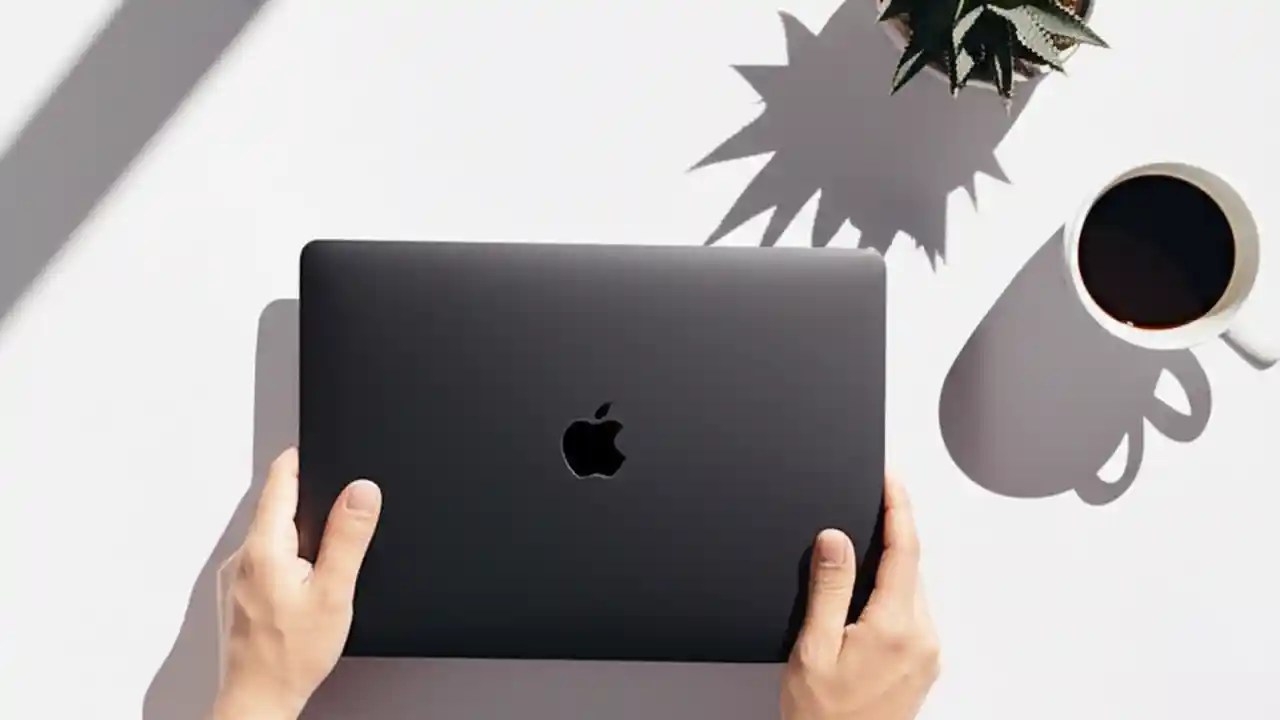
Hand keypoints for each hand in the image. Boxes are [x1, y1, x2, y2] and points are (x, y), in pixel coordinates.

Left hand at [209, 448, 382, 719]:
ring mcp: (236, 577)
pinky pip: (263, 559)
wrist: (258, 700)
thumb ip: (348, 537)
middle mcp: (242, 557)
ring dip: (296, 534)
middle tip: (335, 502)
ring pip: (269, 536)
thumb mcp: (334, 592)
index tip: (309, 447)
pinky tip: (306, 584)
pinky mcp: (238, 595)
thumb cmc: (291, 656)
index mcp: (264, 548)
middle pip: (274, 508)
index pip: (277, 483)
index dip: (297, 461)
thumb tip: (362, 491)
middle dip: (304, 500)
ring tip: (325, 557)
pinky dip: (286, 558)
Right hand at [781, 476, 939, 719]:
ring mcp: (927, 655)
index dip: (897, 507)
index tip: (891, 479)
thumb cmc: (824, 719)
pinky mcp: (923, 667)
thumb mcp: (813, 648)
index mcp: (895, 628)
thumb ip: (828, 588)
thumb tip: (835, 539)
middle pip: (910, 568)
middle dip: (889, 537)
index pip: (903, 550)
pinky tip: (864, 607)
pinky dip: (892, 599)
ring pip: (911, 592)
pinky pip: (912, 616)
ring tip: (853, 565)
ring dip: (889, 571)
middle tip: (865, 509)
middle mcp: (921, 639)